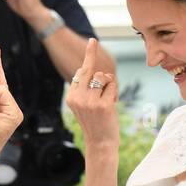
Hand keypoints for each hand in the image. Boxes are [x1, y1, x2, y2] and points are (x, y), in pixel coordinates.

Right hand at [66, 37, 118, 151]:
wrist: (100, 144)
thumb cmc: (96, 122)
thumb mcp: (86, 104)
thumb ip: (88, 87)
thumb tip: (105, 74)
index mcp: (71, 97)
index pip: (80, 71)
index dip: (89, 60)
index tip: (92, 41)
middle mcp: (78, 98)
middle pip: (90, 70)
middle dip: (99, 71)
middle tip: (99, 71)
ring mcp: (90, 102)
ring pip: (102, 76)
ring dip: (108, 84)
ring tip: (107, 99)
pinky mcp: (103, 105)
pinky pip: (112, 86)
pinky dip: (115, 93)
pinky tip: (112, 105)